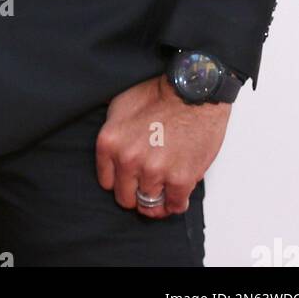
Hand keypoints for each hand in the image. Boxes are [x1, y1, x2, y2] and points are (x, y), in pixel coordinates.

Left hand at [95, 74, 230, 219]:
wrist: (192, 91)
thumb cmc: (160, 93)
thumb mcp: (121, 104)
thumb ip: (112, 131)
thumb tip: (109, 149)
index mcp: (110, 142)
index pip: (107, 181)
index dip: (119, 180)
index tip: (128, 177)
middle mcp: (128, 160)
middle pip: (126, 198)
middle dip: (136, 192)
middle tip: (147, 183)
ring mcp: (154, 171)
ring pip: (150, 205)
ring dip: (157, 197)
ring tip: (163, 186)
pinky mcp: (181, 179)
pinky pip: (175, 206)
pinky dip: (176, 202)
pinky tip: (177, 190)